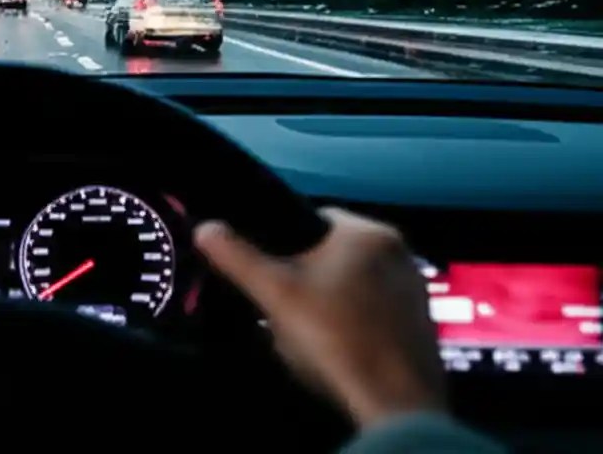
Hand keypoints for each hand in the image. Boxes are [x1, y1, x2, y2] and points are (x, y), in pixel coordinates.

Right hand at [194, 207, 444, 427]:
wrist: (394, 405)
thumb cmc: (334, 338)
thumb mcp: (274, 294)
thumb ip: (237, 257)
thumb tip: (205, 228)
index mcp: (369, 232)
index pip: (313, 220)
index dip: (282, 245)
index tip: (269, 275)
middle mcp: (400, 253)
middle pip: (331, 256)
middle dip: (305, 278)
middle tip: (282, 308)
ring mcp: (415, 290)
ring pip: (351, 285)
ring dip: (328, 302)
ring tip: (307, 333)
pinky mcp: (420, 323)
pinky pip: (373, 311)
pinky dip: (352, 323)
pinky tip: (338, 349)